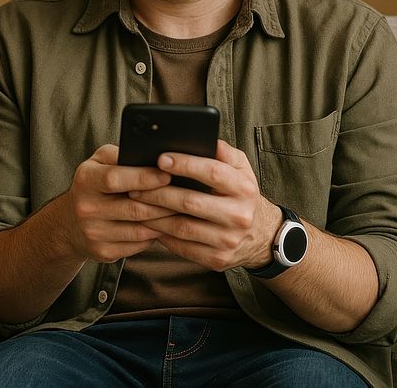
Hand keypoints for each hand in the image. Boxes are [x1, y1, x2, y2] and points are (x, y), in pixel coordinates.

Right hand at [59, 144, 175, 262]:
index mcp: (85, 180)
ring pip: (141, 230)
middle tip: (186, 196)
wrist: (70, 223)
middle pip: (134, 208)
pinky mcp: (103, 252)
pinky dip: (155, 236)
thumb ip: (122, 156)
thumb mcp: (100, 162)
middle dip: (163, 202)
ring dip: (164, 221)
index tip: (168, 175)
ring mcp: (94, 233)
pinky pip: (139, 245)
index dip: (144, 178)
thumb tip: (154, 158)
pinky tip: (164, 227)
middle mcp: (86, 208)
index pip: (116, 179)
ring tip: (180, 211)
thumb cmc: (94, 185)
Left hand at [129, 140, 279, 270]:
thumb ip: (222, 151)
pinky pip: (182, 247)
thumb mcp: (240, 168)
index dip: (184, 164)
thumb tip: (200, 136)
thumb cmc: (241, 193)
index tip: (160, 158)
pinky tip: (149, 223)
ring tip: (136, 203)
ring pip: (182, 227)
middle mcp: (239, 215)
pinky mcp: (217, 259)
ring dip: (154, 215)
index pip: (212, 172)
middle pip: (190, 202)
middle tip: (135, 186)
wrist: (262, 234)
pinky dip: (162, 234)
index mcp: (244, 188)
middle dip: (158, 193)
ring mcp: (228, 240)